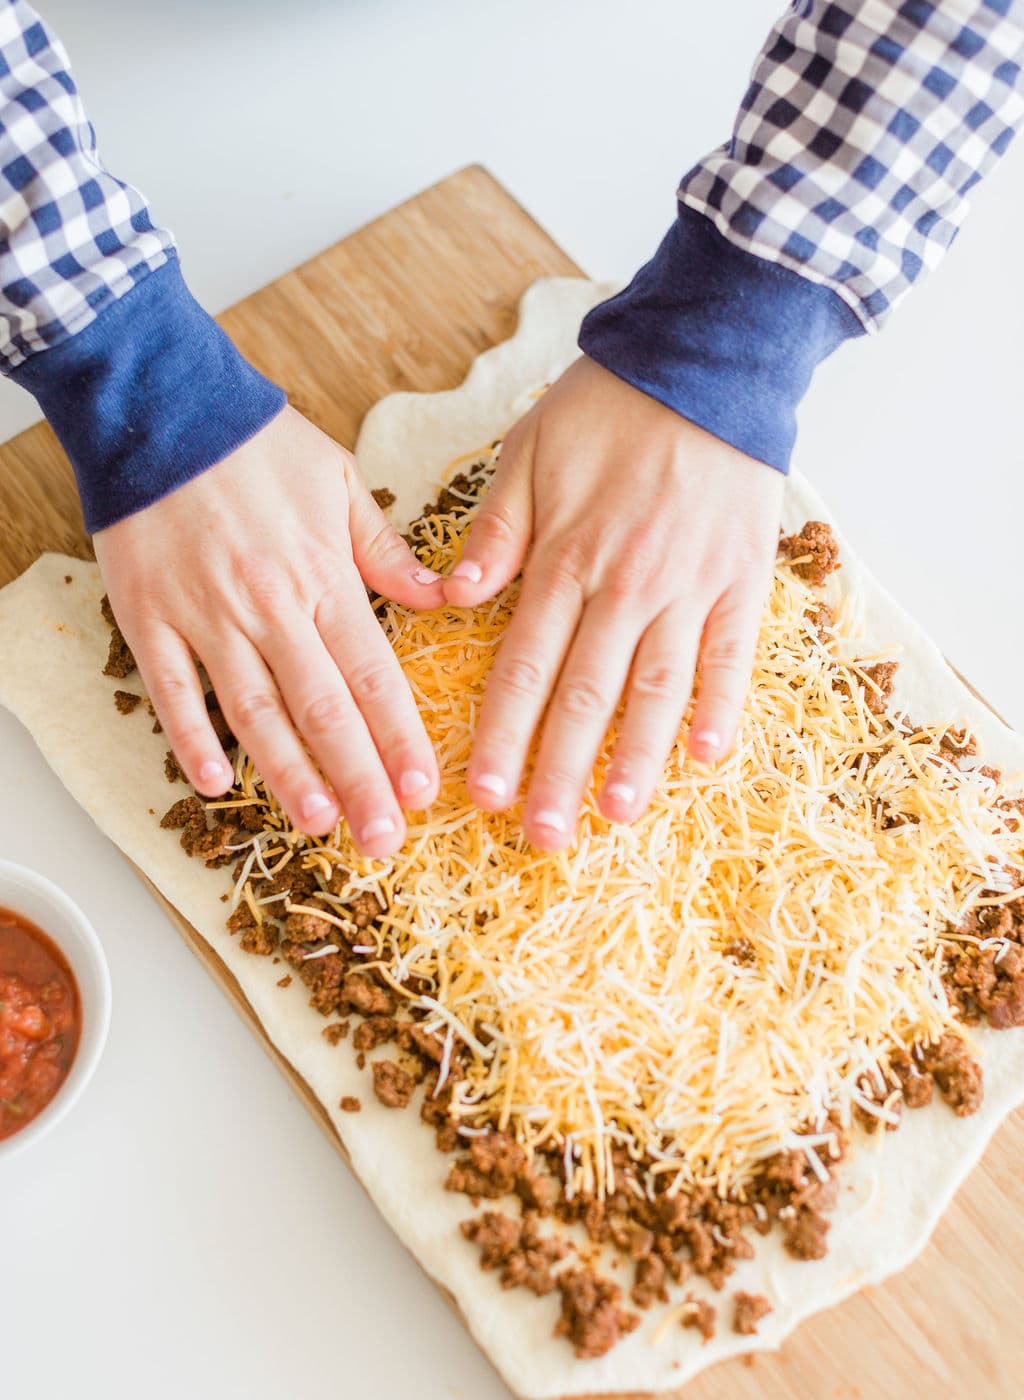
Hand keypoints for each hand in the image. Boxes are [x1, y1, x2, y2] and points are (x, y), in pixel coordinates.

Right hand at [94, 406, 445, 855]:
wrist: (162, 405)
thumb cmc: (257, 443)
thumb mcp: (340, 482)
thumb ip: (387, 551)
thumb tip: (442, 596)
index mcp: (323, 577)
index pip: (372, 675)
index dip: (398, 738)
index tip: (422, 791)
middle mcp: (270, 607)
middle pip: (322, 710)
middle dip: (356, 780)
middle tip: (381, 840)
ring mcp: (206, 616)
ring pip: (252, 711)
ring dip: (286, 773)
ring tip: (318, 824)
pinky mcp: (149, 617)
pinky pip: (171, 689)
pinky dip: (190, 738)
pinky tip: (214, 784)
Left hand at [443, 357, 783, 849]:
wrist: (706, 364)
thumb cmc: (607, 408)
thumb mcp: (527, 453)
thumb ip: (493, 533)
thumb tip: (450, 598)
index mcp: (565, 558)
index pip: (526, 664)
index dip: (504, 734)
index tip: (483, 793)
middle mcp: (625, 584)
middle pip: (586, 695)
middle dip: (560, 772)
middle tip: (543, 837)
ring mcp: (689, 586)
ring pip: (658, 688)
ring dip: (636, 757)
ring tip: (616, 817)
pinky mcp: (740, 580)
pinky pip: (733, 655)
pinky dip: (722, 707)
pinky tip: (707, 758)